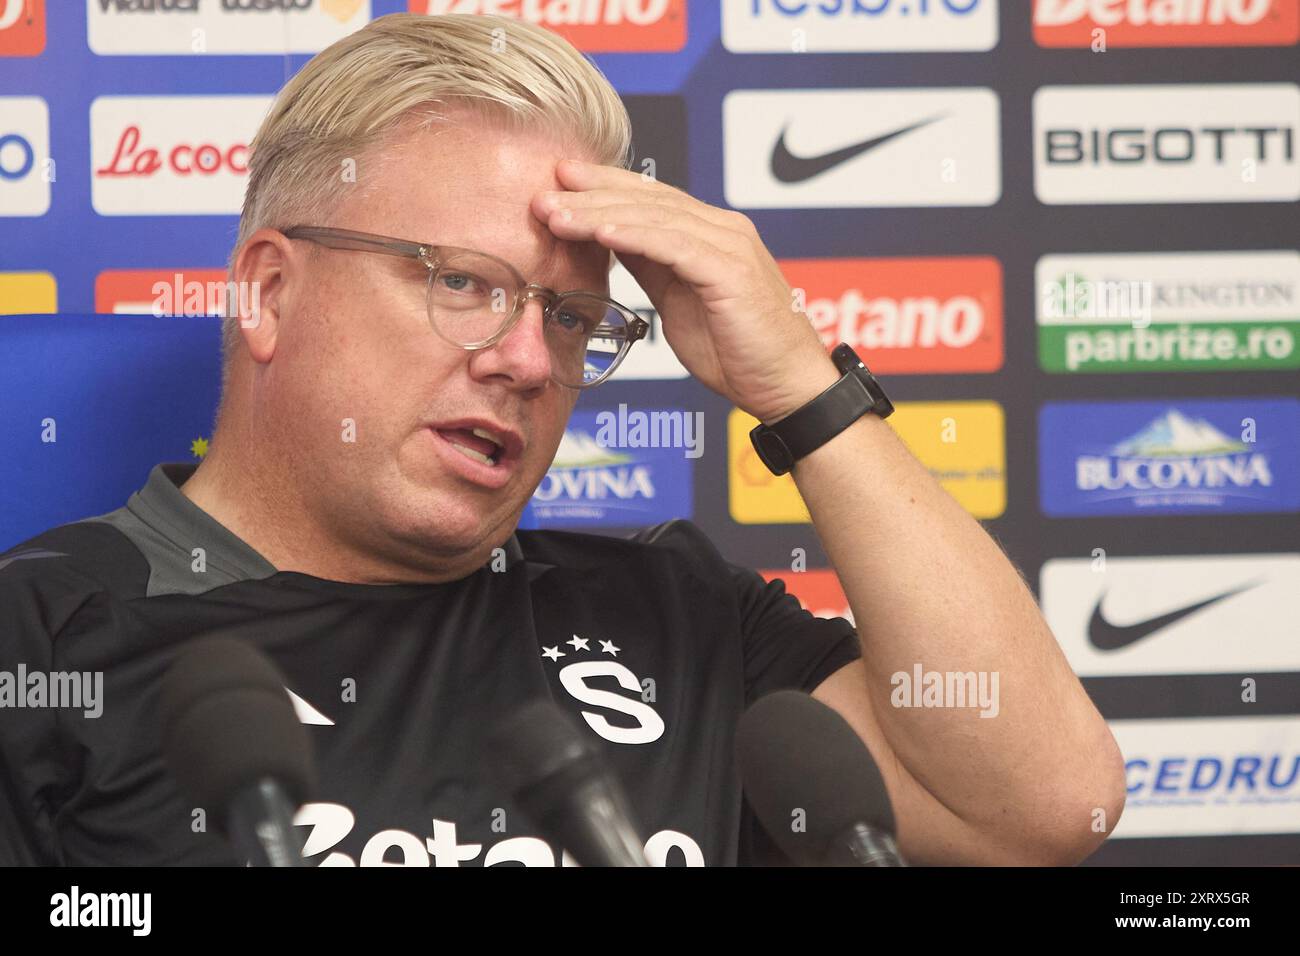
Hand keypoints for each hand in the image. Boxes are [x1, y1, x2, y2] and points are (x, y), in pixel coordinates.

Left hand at [531, 159, 838, 422]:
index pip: (650, 199)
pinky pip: (673, 245)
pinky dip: (633, 235)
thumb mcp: (680, 303)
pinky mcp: (730, 270)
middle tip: (542, 190)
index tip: (559, 182)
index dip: (603, 187)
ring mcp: (730, 245)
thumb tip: (611, 243)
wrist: (787, 387)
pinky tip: (597, 232)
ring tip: (554, 213)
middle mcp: (723, 229)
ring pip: (653, 217)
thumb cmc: (739, 354)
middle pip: (647, 199)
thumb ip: (653, 268)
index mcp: (712, 234)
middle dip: (590, 192)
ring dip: (598, 213)